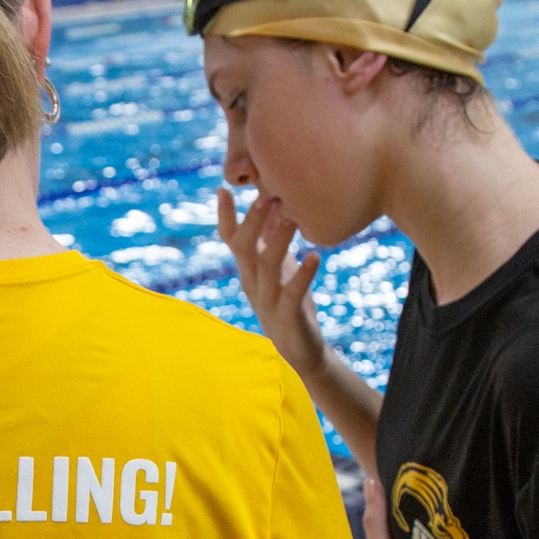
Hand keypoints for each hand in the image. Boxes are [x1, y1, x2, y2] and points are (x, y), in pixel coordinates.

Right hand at [217, 187, 325, 376]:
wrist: (300, 350)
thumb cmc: (289, 302)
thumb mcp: (278, 267)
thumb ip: (270, 239)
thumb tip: (270, 202)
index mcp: (248, 269)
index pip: (230, 239)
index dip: (225, 216)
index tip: (223, 188)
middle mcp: (252, 282)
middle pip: (243, 249)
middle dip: (252, 222)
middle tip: (266, 196)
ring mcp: (267, 300)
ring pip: (267, 267)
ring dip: (278, 241)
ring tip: (291, 217)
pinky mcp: (287, 316)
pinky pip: (293, 292)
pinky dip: (304, 274)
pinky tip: (315, 256)